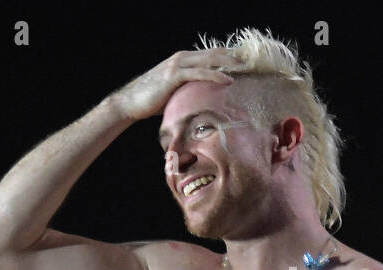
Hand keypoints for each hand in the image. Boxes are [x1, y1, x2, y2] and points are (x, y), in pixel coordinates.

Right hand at [110, 49, 247, 121]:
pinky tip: (228, 81)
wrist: (130, 103)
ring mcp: (178, 65)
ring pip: (209, 60)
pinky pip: (200, 73)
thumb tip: (200, 100)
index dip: (228, 56)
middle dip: (234, 56)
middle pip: (214, 53)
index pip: (210, 54)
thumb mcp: (173, 92)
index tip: (245, 62)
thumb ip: (186, 90)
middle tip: (252, 62)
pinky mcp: (174, 75)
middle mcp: (182, 58)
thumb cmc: (149, 100)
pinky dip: (215, 76)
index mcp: (183, 60)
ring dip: (229, 63)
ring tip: (246, 68)